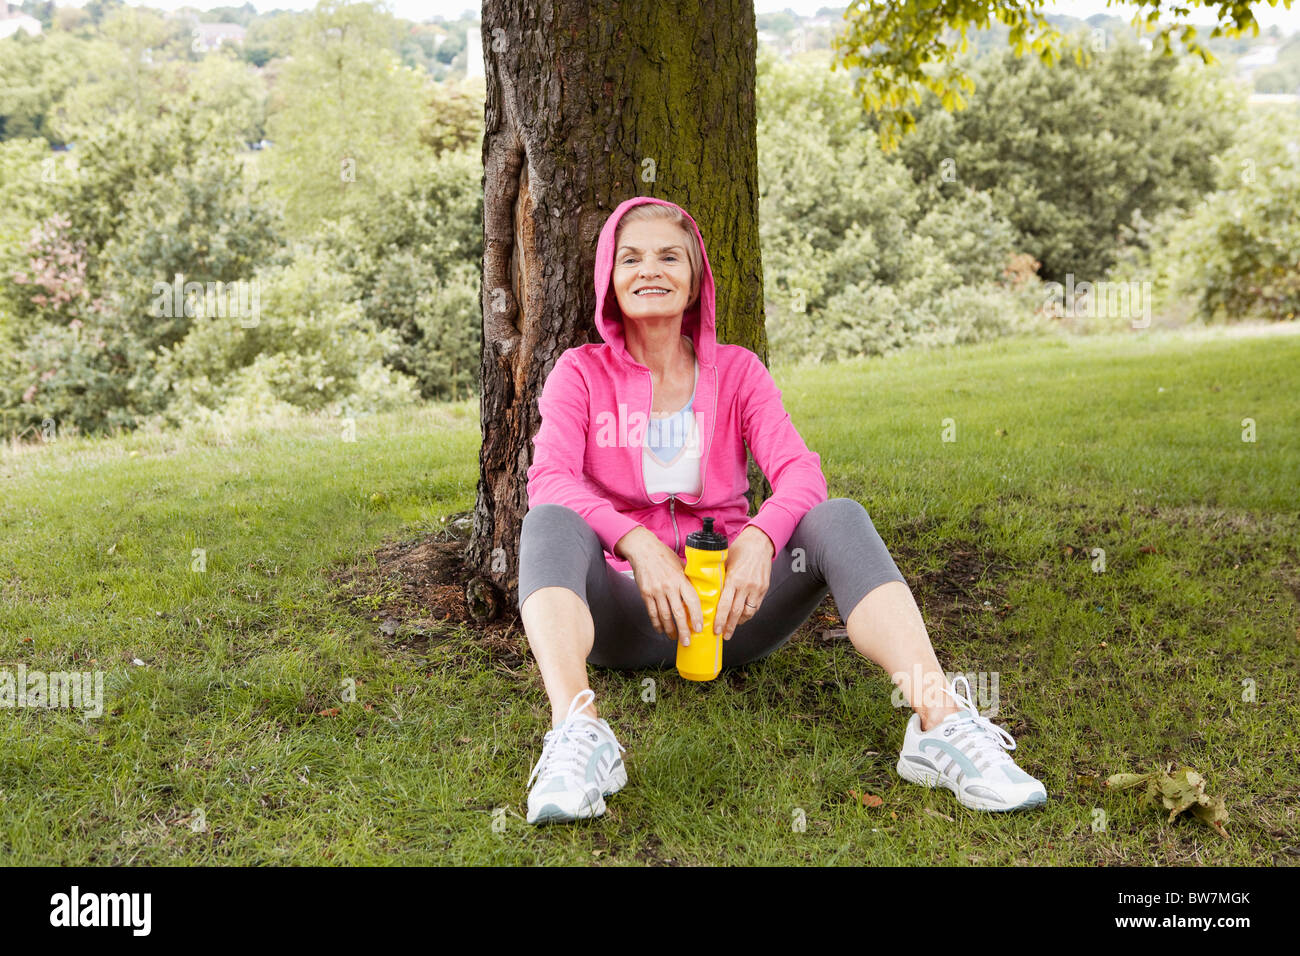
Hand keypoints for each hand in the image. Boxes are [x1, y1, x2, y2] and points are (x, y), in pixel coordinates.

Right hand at [618, 527, 703, 646]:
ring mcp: (656, 591)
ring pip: (664, 616)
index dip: (696, 616)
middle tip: (687, 641)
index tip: (699, 628)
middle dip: (683, 630)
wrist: (643, 550)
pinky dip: (656, 623)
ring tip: (674, 637)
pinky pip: (652, 612)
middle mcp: (669, 586)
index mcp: (681, 579)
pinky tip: (661, 629)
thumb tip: (699, 591)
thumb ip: (688, 579)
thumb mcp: (680, 565)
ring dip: (670, 630)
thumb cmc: (663, 556)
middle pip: (678, 613)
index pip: (692, 601)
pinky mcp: (645, 593)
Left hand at [714, 526, 773, 639]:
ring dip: (739, 623)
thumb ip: (718, 578)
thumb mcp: (724, 562)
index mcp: (733, 579)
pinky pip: (756, 606)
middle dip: (729, 626)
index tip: (715, 629)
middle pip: (736, 613)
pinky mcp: (764, 588)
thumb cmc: (739, 550)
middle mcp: (746, 586)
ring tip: (732, 628)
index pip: (725, 605)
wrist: (759, 542)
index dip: (719, 620)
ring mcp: (756, 588)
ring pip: (748, 612)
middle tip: (723, 635)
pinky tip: (742, 617)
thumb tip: (705, 590)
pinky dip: (749, 614)